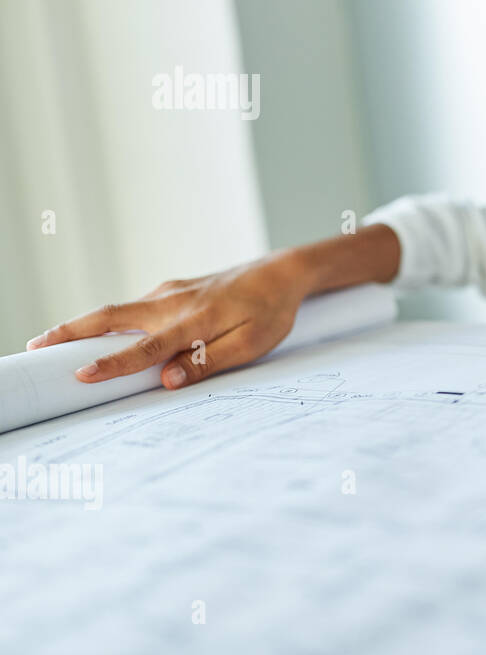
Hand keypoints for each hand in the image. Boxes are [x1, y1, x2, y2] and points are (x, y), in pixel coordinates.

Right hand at [25, 252, 312, 389]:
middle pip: (113, 316)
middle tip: (35, 347)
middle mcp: (174, 302)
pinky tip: (96, 334)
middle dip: (71, 331)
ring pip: (118, 309)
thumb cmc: (270, 312)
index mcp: (196, 319)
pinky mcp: (171, 290)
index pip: (148, 347)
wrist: (281, 273)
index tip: (82, 375)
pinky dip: (108, 320)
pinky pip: (133, 308)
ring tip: (49, 342)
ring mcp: (170, 292)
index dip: (114, 364)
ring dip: (84, 324)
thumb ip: (210, 362)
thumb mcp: (252, 344)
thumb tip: (167, 381)